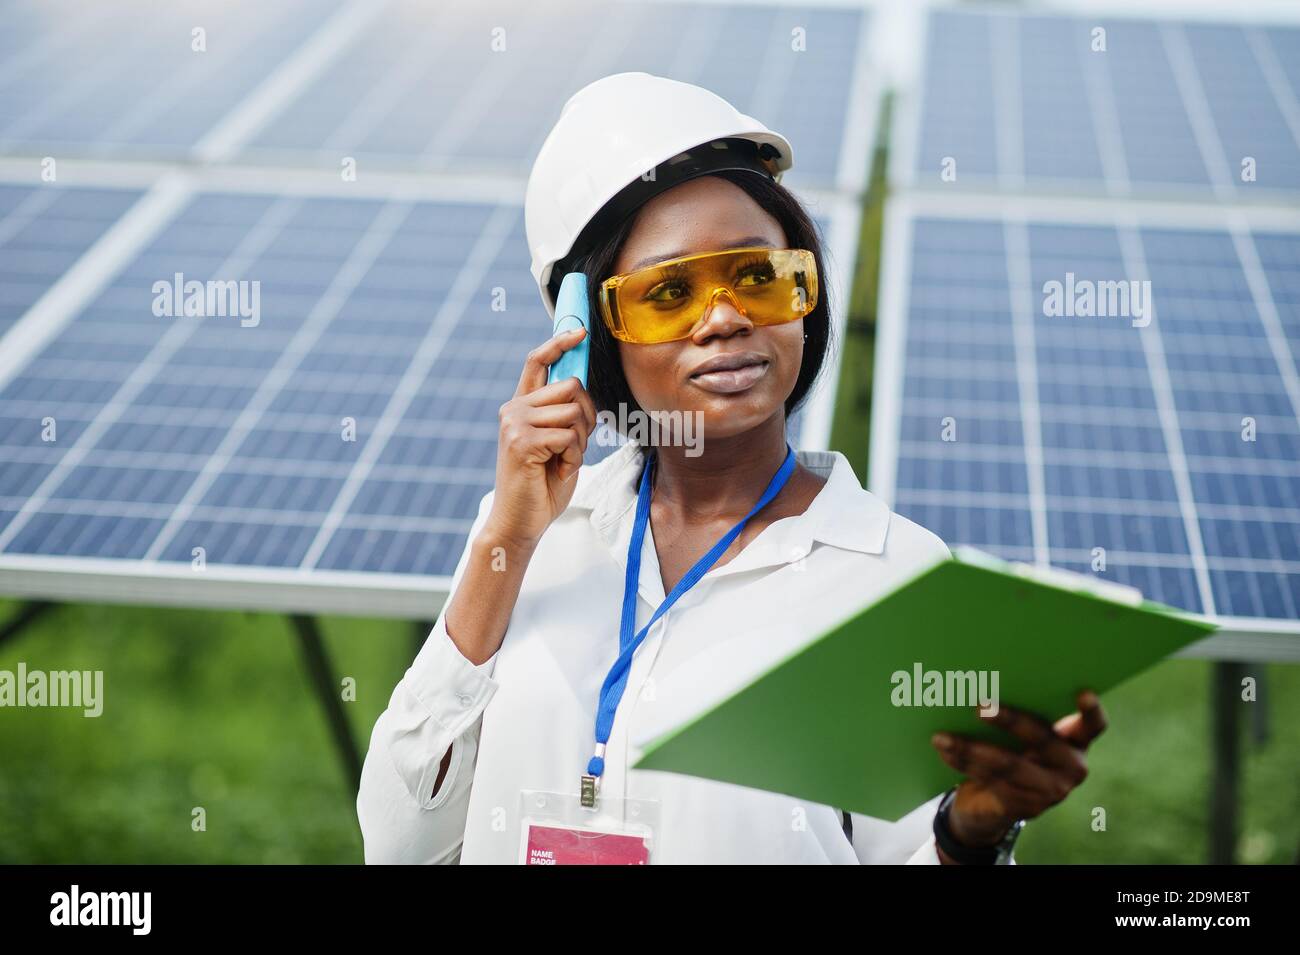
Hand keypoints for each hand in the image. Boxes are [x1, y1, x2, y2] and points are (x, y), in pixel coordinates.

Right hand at [485, 327, 596, 545]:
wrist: (519, 522)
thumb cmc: (542, 485)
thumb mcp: (557, 442)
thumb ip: (564, 415)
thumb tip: (582, 387)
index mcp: (521, 406)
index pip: (537, 361)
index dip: (559, 343)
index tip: (580, 332)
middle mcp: (514, 409)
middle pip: (572, 386)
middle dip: (587, 417)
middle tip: (575, 447)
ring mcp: (516, 423)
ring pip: (575, 412)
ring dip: (580, 442)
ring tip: (562, 462)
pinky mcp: (522, 441)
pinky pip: (570, 436)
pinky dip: (573, 457)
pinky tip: (557, 471)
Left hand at [931, 690, 1107, 848]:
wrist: (992, 805)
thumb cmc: (1011, 751)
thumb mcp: (1022, 737)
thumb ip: (1019, 716)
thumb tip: (982, 680)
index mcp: (1076, 742)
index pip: (1093, 726)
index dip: (1091, 711)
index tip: (1084, 692)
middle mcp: (1071, 768)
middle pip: (1042, 738)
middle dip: (1009, 720)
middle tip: (980, 706)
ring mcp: (1050, 792)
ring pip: (1007, 764)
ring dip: (970, 747)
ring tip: (941, 736)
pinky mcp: (1026, 808)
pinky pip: (990, 781)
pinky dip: (963, 763)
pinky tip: (944, 751)